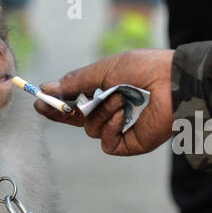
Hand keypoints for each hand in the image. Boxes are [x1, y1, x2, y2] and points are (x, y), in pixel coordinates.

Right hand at [36, 49, 175, 156]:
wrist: (171, 81)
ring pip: (91, 129)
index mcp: (108, 92)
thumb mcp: (104, 69)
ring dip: (101, 112)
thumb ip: (76, 82)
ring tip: (120, 98)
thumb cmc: (144, 69)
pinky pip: (106, 143)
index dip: (58, 105)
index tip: (40, 101)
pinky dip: (111, 127)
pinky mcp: (131, 143)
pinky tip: (123, 114)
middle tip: (47, 106)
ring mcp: (122, 129)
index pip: (77, 104)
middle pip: (79, 121)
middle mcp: (114, 112)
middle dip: (63, 113)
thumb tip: (49, 88)